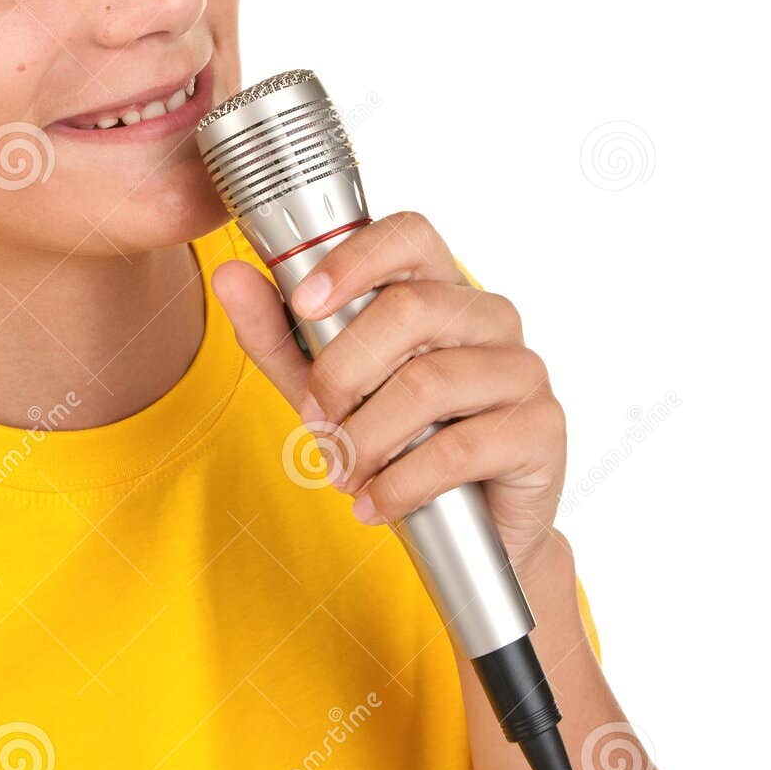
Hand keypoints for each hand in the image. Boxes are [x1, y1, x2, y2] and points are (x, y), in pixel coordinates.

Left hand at [209, 210, 565, 571]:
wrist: (471, 534)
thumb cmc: (402, 443)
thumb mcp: (325, 389)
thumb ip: (280, 335)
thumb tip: (229, 276)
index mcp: (442, 290)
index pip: (409, 235)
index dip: (354, 260)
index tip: (304, 303)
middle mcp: (490, 318)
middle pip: (410, 310)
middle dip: (342, 372)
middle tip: (316, 423)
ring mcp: (523, 370)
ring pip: (428, 383)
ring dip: (366, 438)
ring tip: (344, 472)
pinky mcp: (541, 429)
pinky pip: (459, 449)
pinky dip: (400, 484)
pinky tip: (375, 503)